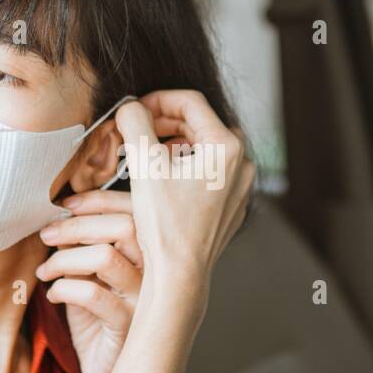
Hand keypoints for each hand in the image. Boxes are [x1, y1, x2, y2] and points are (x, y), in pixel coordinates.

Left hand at [36, 190, 143, 372]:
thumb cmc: (99, 320)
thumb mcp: (90, 275)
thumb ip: (85, 246)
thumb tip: (60, 215)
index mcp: (153, 253)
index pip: (136, 210)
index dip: (100, 200)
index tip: (65, 204)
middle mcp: (158, 273)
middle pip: (125, 227)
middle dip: (78, 225)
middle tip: (47, 233)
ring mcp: (146, 300)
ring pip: (106, 258)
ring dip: (66, 258)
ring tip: (46, 270)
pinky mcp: (127, 326)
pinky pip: (93, 295)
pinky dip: (64, 288)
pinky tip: (53, 295)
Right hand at [114, 90, 253, 324]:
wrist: (180, 273)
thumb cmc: (165, 225)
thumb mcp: (144, 165)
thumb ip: (135, 123)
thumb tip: (130, 107)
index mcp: (227, 147)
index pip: (190, 102)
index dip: (157, 99)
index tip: (135, 109)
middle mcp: (241, 164)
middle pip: (200, 123)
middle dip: (165, 123)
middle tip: (137, 131)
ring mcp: (240, 186)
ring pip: (205, 148)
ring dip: (175, 144)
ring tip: (147, 154)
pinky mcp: (232, 205)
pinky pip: (209, 173)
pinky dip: (186, 167)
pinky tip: (163, 179)